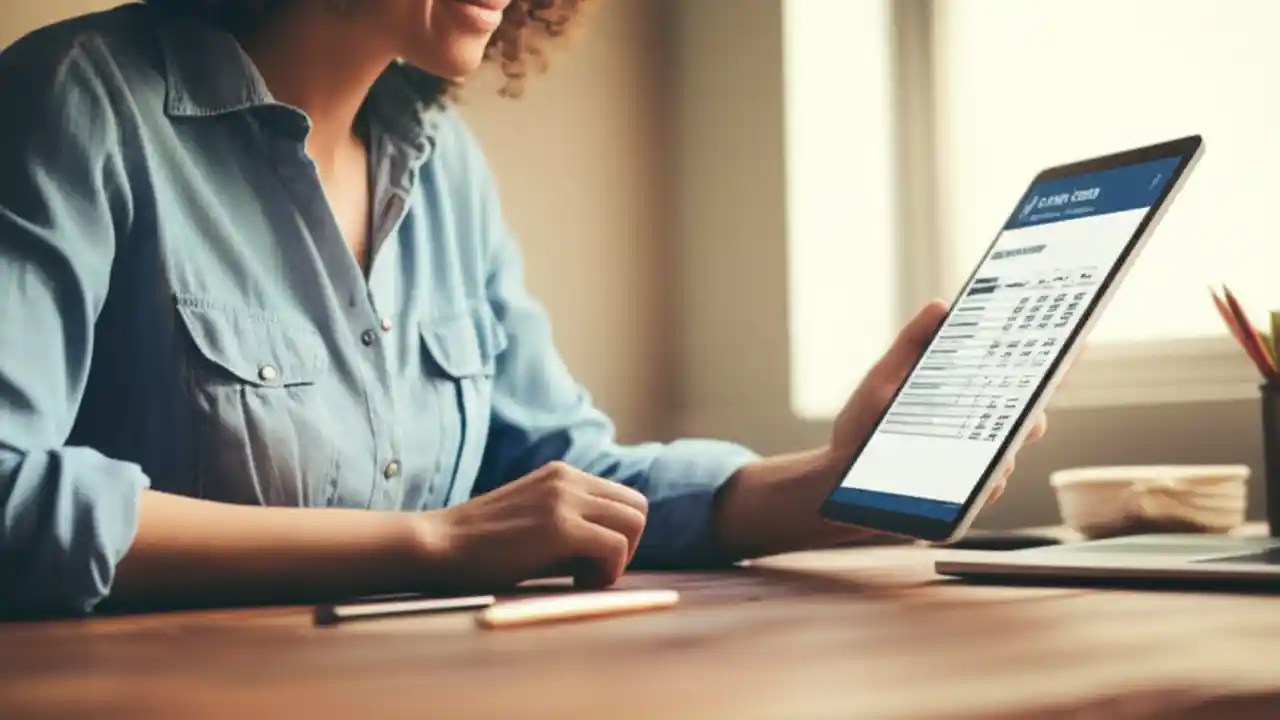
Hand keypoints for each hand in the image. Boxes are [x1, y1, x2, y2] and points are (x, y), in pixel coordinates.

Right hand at [418, 462, 647, 590]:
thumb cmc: (481, 545)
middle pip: (637, 508)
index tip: (589, 559)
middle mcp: (569, 479)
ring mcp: (565, 500)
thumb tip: (613, 547)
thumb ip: (571, 522)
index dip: (618, 534)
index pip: (623, 498)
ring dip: (618, 558)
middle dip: (626, 545)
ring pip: (633, 524)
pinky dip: (607, 573)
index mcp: (563, 474)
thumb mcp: (533, 518)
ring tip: (582, 577)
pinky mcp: (560, 527)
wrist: (438, 545)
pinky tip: (576, 583)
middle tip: (592, 570)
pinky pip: (616, 548)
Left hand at [831, 300, 1048, 506]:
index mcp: (965, 396)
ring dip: (1003, 451)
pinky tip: (969, 480)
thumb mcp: (882, 381)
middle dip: (1032, 412)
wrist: (839, 484)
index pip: (1014, 377)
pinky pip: (987, 490)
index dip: (1049, 362)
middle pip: (1029, 418)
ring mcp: (975, 465)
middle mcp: (978, 430)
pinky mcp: (964, 498)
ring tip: (993, 450)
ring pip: (1008, 456)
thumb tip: (941, 305)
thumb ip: (911, 346)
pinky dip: (983, 482)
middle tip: (1030, 408)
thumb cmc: (861, 428)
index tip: (1069, 345)